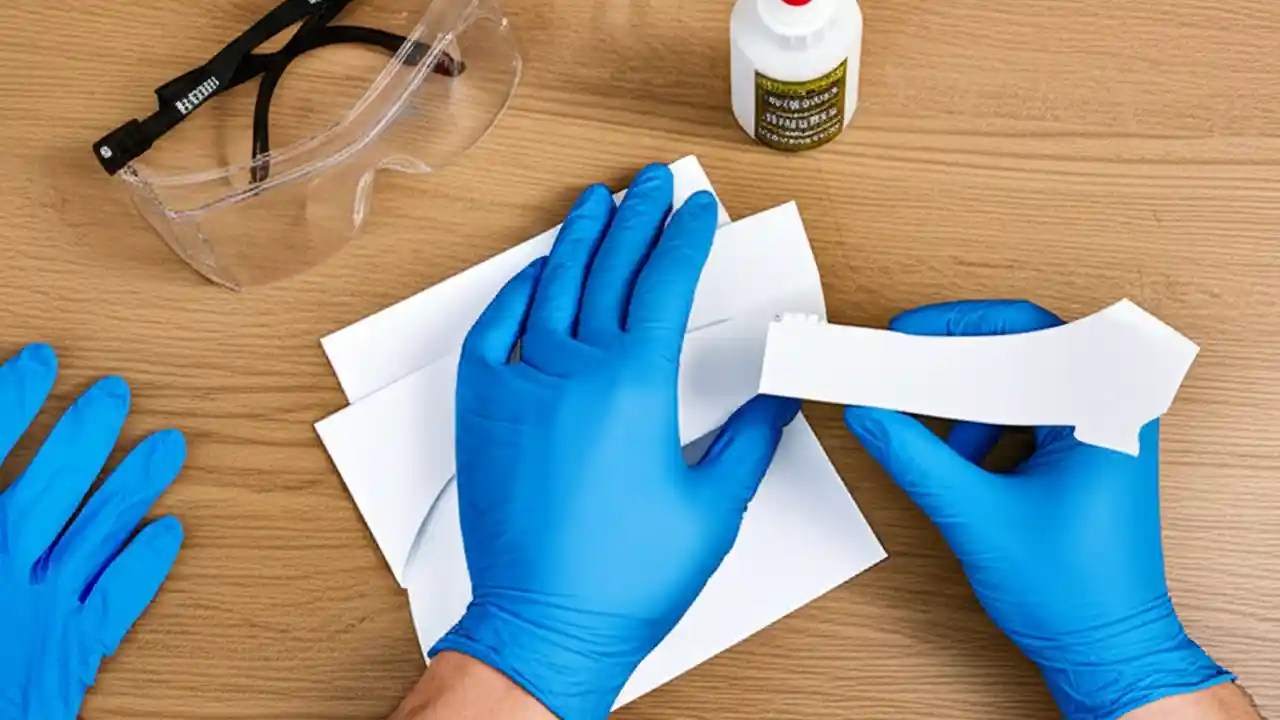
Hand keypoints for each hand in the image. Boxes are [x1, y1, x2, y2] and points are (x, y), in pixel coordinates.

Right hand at [0, 344, 185, 719]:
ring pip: (100, 530)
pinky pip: (119, 599)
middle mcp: (1, 568)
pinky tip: (170, 529)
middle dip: (85, 432)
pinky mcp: (71, 651)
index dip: (10, 401)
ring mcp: (43, 610)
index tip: (40, 358)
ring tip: (170, 443)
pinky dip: (146, 562)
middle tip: (117, 390)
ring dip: (135, 483)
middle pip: (52, 483)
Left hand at [432, 164, 798, 718]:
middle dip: (637, 217)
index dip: (686, 238)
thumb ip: (751, 440)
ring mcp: (521, 383)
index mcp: (636, 384)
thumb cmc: (624, 577)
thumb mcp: (715, 506)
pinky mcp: (481, 409)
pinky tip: (534, 272)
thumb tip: (775, 401)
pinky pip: (494, 328)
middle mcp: (574, 369)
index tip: (698, 211)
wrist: (546, 623)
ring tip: (596, 203)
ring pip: (552, 285)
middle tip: (651, 184)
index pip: (666, 282)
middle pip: (611, 268)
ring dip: (578, 237)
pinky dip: (515, 291)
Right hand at [843, 300, 1232, 718]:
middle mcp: (1113, 416)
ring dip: (970, 403)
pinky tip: (960, 458)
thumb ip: (914, 458)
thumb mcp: (974, 515)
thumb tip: (871, 417)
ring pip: (1023, 386)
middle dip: (957, 364)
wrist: (1107, 652)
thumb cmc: (1075, 594)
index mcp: (1104, 413)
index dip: (958, 324)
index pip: (1028, 331)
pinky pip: (1030, 419)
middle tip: (906, 366)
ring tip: (932, 426)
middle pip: (1024, 353)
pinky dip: (988, 429)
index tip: (908, 334)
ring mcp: (1103, 437)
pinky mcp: (1087, 460)